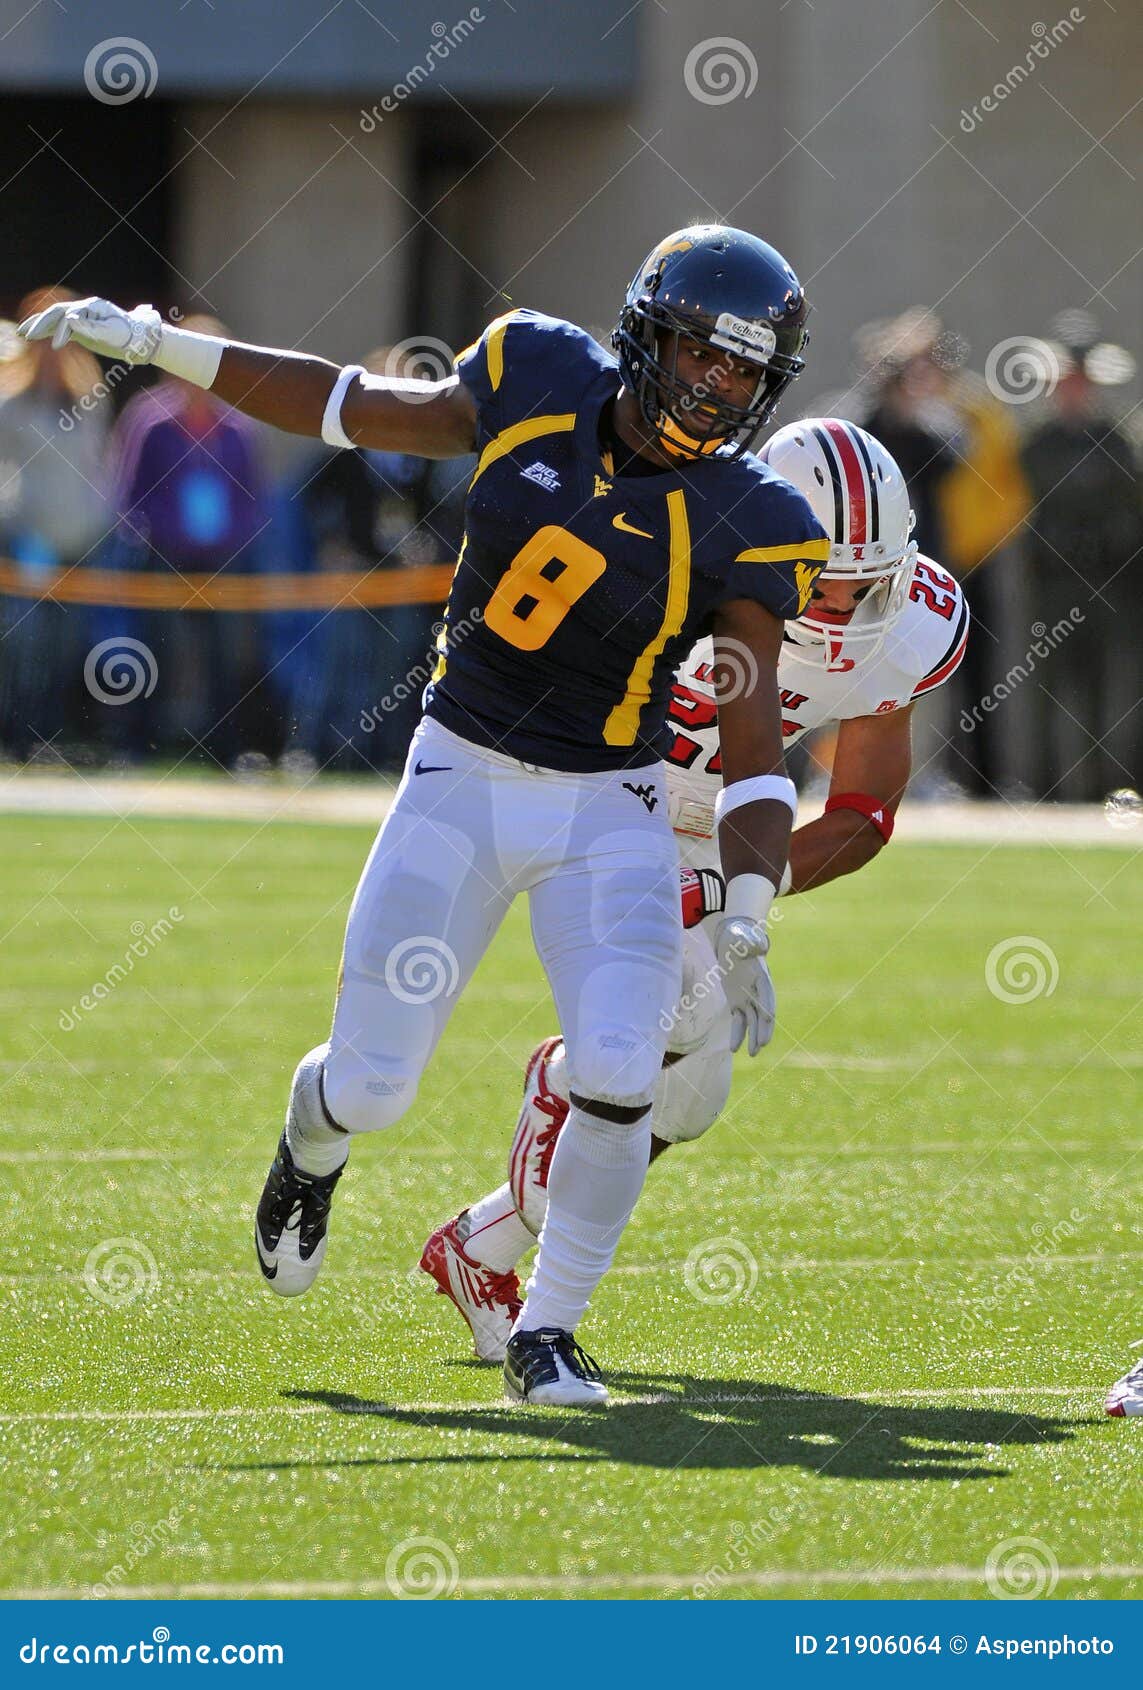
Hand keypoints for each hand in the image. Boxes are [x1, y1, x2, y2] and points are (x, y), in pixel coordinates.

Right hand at [18, 296, 162, 365]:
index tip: (56, 346)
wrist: (142, 340)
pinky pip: (62, 328)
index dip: (60, 330)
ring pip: (56, 319)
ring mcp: (83, 319)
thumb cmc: (130, 336)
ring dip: (39, 326)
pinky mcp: (83, 329)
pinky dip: (48, 332)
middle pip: (56, 313)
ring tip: (22, 334)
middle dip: (40, 322)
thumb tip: (70, 320)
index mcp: (92, 307)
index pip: (68, 315)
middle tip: (25, 333)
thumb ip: (91, 327)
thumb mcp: (112, 333)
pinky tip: (36, 337)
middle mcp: (85, 310)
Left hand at [715, 916, 774, 1055]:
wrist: (733, 940)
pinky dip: (737, 1035)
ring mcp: (748, 997)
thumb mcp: (743, 937)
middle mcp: (758, 990)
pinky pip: (739, 1021)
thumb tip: (757, 946)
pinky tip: (734, 1049)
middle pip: (762, 1014)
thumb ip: (750, 943)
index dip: (767, 1009)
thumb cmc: (739, 937)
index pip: (767, 995)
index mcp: (762, 976)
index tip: (768, 1020)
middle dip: (762, 1030)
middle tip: (761, 1046)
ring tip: (752, 1054)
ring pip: (753, 1022)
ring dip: (753, 1038)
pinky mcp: (737, 1001)